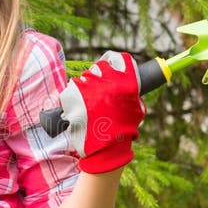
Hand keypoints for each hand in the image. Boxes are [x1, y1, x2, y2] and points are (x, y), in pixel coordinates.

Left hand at [59, 51, 145, 172]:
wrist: (105, 149)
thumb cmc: (123, 131)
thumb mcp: (136, 110)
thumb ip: (133, 93)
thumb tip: (129, 81)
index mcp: (127, 83)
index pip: (119, 59)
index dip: (113, 61)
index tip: (109, 66)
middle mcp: (110, 81)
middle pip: (100, 67)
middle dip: (98, 77)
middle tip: (98, 91)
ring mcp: (91, 87)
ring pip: (84, 77)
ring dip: (85, 87)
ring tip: (88, 104)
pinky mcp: (75, 95)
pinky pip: (72, 87)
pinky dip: (73, 96)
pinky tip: (79, 108)